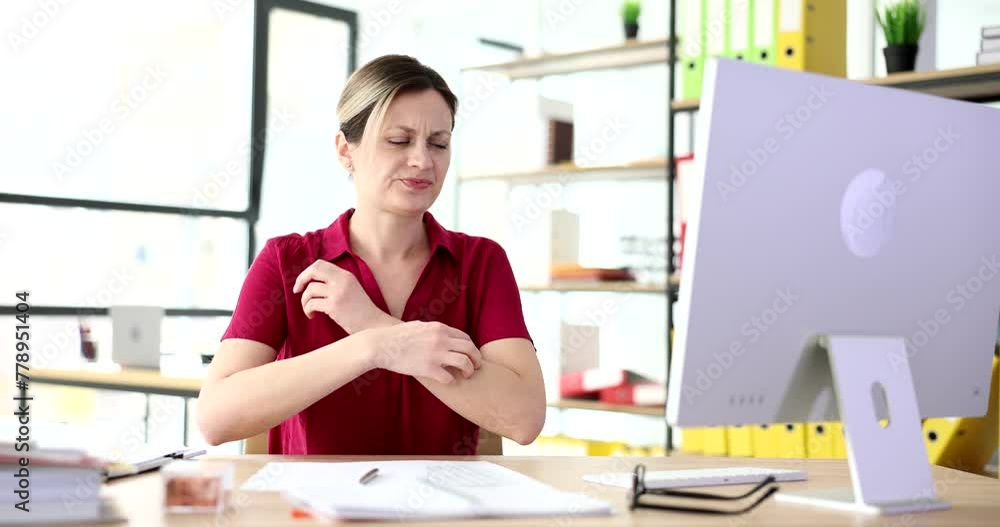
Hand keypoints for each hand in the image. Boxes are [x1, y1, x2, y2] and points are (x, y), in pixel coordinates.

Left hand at [293, 259, 381, 332]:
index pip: (320, 264)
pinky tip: (312, 316)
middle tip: (296, 291)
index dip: (307, 272)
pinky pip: (311, 304)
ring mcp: (338, 292)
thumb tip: (312, 282)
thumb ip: (336, 282)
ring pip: (309, 290)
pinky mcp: (334, 306)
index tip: (303, 283)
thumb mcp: (351, 289)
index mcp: (345, 275)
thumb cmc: (361, 311)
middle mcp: (341, 280)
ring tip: (309, 310)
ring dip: (304, 301)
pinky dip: (308, 310)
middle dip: (300, 280)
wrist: (373, 325)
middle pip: (313, 271)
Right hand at [363, 321, 482, 383]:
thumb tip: (441, 334)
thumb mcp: (418, 326)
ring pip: (464, 363)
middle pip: (470, 348)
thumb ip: (433, 330)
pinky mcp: (428, 369)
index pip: (465, 337)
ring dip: (469, 370)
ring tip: (467, 375)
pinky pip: (449, 377)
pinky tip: (447, 381)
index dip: (471, 347)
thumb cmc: (396, 336)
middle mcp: (441, 340)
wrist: (380, 344)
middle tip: (477, 366)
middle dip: (477, 358)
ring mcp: (436, 354)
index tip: (471, 354)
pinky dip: (451, 380)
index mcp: (439, 328)